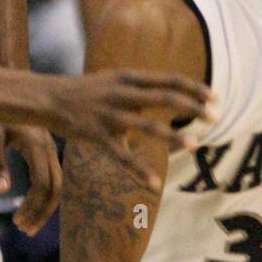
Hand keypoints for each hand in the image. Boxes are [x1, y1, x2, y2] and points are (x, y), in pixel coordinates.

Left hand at [0, 122, 61, 235]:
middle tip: (25, 230)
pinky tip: (33, 204)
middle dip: (42, 212)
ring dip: (45, 207)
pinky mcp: (46, 149)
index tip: (16, 221)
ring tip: (28, 223)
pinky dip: (45, 195)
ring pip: (57, 184)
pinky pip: (52, 177)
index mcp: (37, 145)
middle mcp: (48, 148)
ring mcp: (49, 149)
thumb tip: (2, 192)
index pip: (42, 184)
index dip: (32, 206)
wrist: (3, 88)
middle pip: (56, 189)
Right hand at [53, 69, 215, 187]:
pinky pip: (122, 156)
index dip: (193, 88)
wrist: (46, 98)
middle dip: (192, 107)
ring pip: (147, 126)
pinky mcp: (97, 135)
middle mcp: (122, 93)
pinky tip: (155, 183)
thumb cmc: (83, 92)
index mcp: (128, 77)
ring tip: (194, 144)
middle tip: (215, 117)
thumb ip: (139, 88)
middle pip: (164, 97)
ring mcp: (109, 114)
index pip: (168, 79)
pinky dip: (139, 170)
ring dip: (173, 135)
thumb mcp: (113, 81)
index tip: (214, 97)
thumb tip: (166, 93)